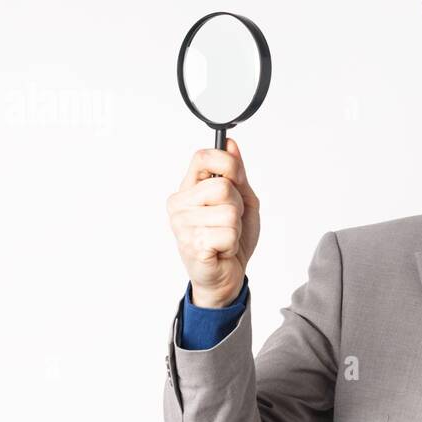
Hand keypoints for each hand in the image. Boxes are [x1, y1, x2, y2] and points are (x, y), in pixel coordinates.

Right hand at [167, 137, 259, 306]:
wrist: (226, 276)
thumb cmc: (231, 239)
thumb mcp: (242, 201)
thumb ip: (237, 174)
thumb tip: (231, 144)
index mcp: (189, 188)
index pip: (203, 157)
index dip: (228, 164)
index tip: (237, 179)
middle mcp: (179, 204)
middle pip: (222, 186)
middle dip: (237, 205)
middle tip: (230, 221)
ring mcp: (182, 225)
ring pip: (229, 212)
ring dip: (236, 228)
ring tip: (225, 237)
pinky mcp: (191, 245)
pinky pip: (227, 234)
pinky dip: (232, 244)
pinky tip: (222, 250)